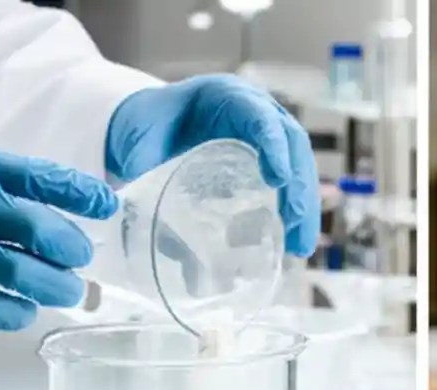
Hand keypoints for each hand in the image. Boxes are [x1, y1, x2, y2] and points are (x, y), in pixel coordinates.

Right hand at [0, 144, 116, 329]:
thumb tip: (56, 204)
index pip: (40, 176)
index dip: (81, 194)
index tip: (106, 206)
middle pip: (44, 231)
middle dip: (74, 249)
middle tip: (81, 258)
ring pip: (29, 275)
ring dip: (59, 287)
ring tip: (67, 290)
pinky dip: (22, 312)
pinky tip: (25, 308)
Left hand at [106, 75, 318, 257]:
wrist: (148, 122)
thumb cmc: (146, 123)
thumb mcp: (139, 139)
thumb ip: (141, 167)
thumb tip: (133, 216)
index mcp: (226, 96)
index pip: (261, 117)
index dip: (275, 146)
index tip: (278, 180)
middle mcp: (254, 111)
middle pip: (291, 144)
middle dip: (299, 185)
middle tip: (295, 223)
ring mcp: (265, 134)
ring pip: (298, 165)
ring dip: (303, 206)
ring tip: (300, 246)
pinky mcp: (265, 158)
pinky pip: (289, 181)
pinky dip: (293, 210)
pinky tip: (292, 242)